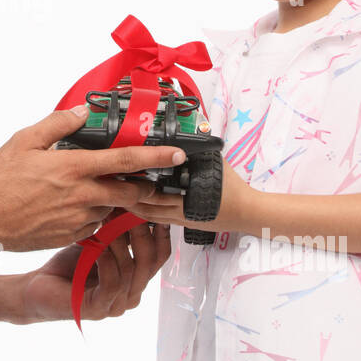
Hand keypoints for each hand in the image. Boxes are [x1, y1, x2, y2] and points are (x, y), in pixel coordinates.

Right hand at [0, 107, 188, 253]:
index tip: (177, 155)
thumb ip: (57, 123)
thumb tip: (81, 110)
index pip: (126, 162)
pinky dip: (94, 214)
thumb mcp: (24, 141)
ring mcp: (77, 219)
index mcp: (73, 168)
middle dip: (147, 189)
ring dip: (113, 202)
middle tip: (153, 183)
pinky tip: (76, 206)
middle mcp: (81, 195)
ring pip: (111, 209)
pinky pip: (93, 224)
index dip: (156, 158)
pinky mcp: (70, 235)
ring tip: (97, 192)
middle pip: (130, 193)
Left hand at [20, 215, 171, 321]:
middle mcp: (131, 294)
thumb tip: (134, 201)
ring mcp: (116, 304)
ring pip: (130, 269)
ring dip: (118, 240)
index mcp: (136, 279)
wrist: (38, 287)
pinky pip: (112, 282)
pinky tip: (96, 244)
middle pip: (149, 261)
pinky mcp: (98, 309)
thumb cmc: (67, 266)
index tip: (151, 207)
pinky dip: (106, 259)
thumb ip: (120, 230)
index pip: (160, 255)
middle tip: (125, 208)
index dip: (159, 231)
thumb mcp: (100, 242)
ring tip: (107, 219)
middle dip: (138, 230)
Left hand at [124, 155, 253, 231]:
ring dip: (133, 207)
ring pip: (150, 217)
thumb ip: (197, 151)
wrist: (248, 212)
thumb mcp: (214, 163)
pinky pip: (159, 221)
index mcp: (186, 196)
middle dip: (128, 197)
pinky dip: (144, 214)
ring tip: (116, 197)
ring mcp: (181, 220)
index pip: (154, 193)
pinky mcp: (183, 224)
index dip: (135, 186)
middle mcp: (180, 212)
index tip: (121, 175)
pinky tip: (135, 207)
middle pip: (147, 207)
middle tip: (112, 186)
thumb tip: (185, 136)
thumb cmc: (233, 187)